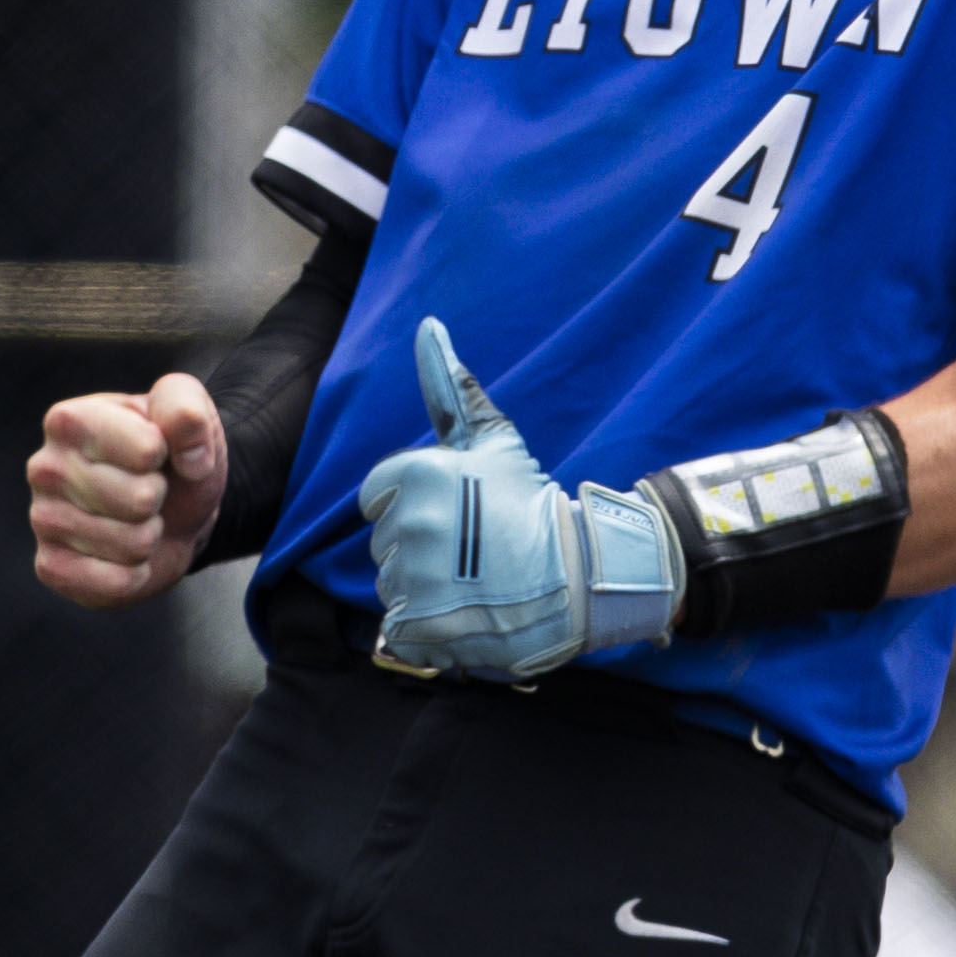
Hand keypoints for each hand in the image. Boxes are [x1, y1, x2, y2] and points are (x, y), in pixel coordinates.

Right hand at [28, 372, 224, 607]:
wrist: (170, 509)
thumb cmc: (170, 457)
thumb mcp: (187, 413)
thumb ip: (187, 409)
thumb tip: (190, 457)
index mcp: (70, 421)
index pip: (148, 450)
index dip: (166, 455)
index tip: (154, 452)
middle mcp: (44, 468)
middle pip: (140, 500)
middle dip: (158, 500)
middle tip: (146, 492)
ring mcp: (43, 520)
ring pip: (133, 545)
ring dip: (149, 537)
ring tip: (134, 520)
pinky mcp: (51, 567)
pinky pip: (115, 583)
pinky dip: (135, 575)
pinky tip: (121, 555)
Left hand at [356, 320, 677, 681]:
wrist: (581, 573)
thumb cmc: (533, 503)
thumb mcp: (495, 441)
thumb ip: (453, 389)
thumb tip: (427, 325)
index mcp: (416, 474)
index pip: (374, 496)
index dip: (411, 506)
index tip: (455, 517)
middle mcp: (409, 522)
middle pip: (384, 543)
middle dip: (420, 550)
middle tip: (473, 551)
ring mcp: (415, 576)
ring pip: (392, 586)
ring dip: (425, 590)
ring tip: (475, 583)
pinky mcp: (423, 623)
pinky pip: (402, 629)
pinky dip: (430, 631)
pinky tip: (467, 615)